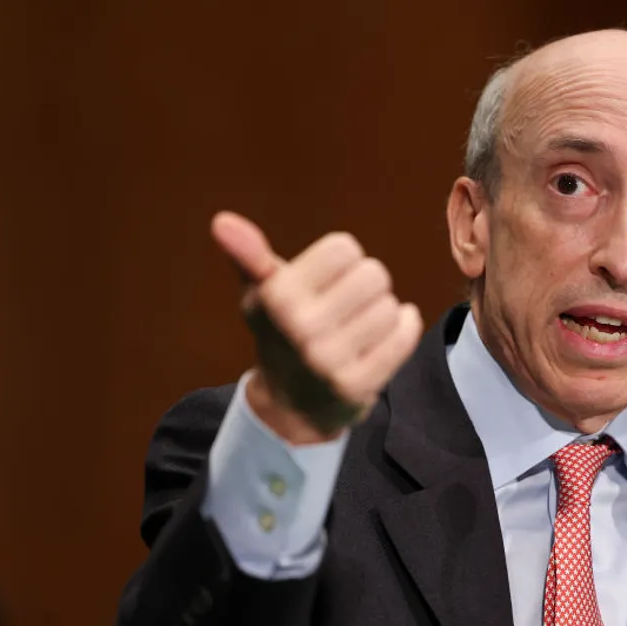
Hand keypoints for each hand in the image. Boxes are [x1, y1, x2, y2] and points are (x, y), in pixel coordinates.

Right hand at [211, 211, 422, 442]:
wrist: (292, 403)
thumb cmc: (281, 332)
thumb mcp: (261, 292)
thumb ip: (248, 254)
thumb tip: (222, 221)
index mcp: (276, 296)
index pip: (344, 248)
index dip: (341, 260)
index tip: (327, 280)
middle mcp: (300, 328)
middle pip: (374, 274)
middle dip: (365, 285)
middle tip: (346, 306)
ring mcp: (328, 361)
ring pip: (391, 306)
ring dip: (381, 313)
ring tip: (357, 327)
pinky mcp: (357, 385)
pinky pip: (404, 337)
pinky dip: (404, 329)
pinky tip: (384, 334)